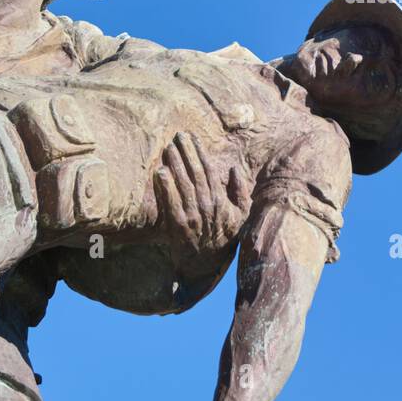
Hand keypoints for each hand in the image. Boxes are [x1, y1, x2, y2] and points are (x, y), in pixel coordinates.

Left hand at [154, 131, 251, 249]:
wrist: (208, 264)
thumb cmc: (225, 237)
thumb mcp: (242, 215)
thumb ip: (241, 191)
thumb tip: (234, 169)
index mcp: (221, 200)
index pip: (209, 170)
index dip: (200, 152)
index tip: (193, 138)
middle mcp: (207, 205)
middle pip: (194, 172)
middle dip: (186, 152)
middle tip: (178, 136)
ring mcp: (192, 215)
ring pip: (182, 184)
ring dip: (175, 164)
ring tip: (168, 148)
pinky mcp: (178, 225)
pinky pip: (171, 202)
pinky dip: (165, 187)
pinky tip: (160, 173)